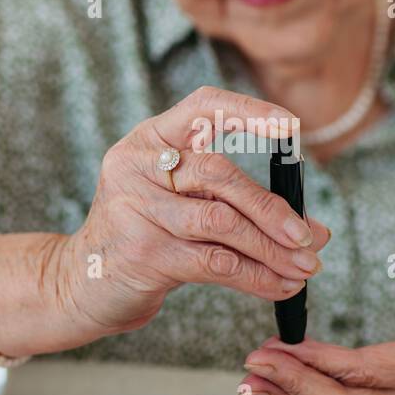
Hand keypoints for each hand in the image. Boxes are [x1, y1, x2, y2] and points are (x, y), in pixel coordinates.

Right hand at [55, 86, 329, 340]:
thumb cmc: (144, 237)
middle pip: (220, 174)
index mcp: (150, 140)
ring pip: (221, 223)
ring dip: (271, 250)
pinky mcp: (142, 252)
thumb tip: (315, 229)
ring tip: (304, 269)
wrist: (80, 284)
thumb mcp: (182, 205)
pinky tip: (278, 286)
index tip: (291, 127)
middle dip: (273, 209)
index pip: (205, 108)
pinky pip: (213, 262)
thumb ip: (239, 206)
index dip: (250, 112)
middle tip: (310, 237)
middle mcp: (138, 165)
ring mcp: (136, 208)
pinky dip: (255, 277)